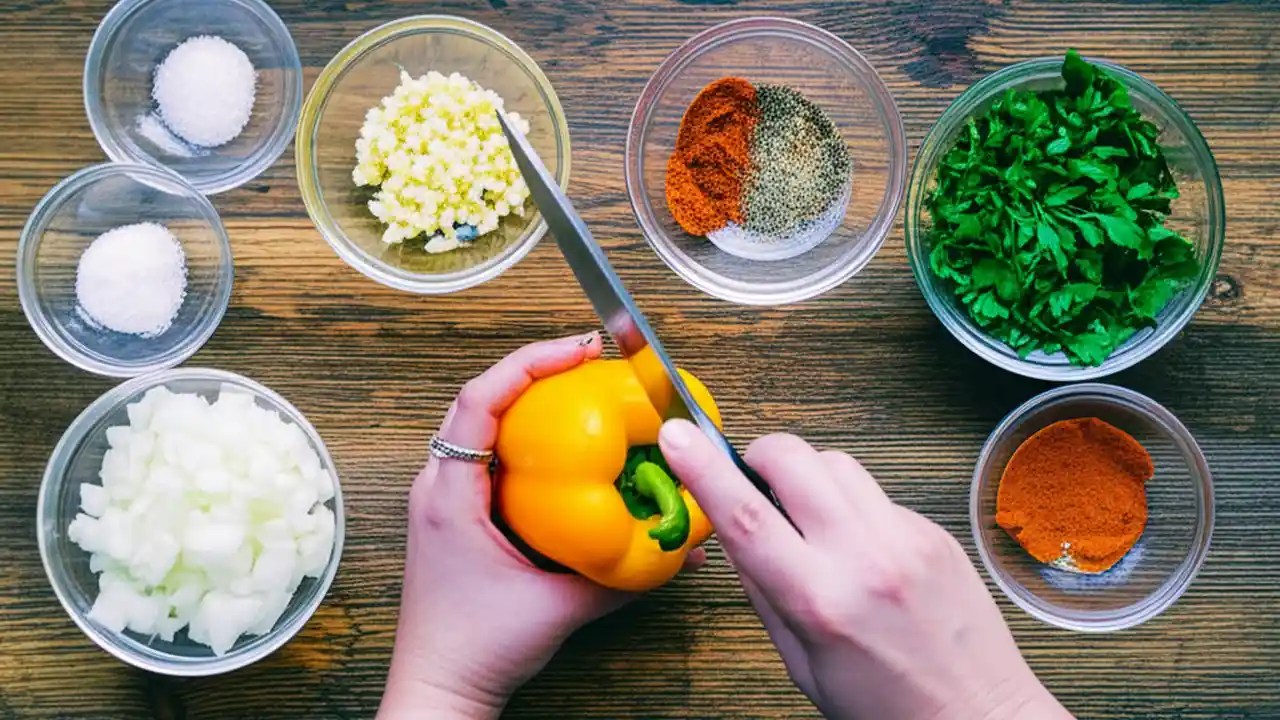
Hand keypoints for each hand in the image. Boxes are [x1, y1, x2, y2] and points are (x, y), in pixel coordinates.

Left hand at [379, 333, 631, 718]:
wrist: (439, 688)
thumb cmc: (476, 650)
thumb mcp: (559, 607)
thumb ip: (621, 576)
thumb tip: (677, 551)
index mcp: (449, 498)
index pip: (479, 402)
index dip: (529, 364)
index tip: (580, 350)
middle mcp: (438, 488)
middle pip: (479, 399)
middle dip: (534, 368)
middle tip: (589, 357)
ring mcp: (443, 499)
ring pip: (480, 423)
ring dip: (526, 397)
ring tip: (577, 383)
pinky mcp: (456, 513)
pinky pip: (487, 454)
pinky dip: (523, 434)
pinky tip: (560, 441)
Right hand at [658, 421, 1073, 719]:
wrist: (979, 717)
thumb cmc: (889, 708)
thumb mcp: (802, 665)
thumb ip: (763, 593)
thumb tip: (735, 535)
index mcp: (821, 601)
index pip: (745, 516)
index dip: (703, 469)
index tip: (677, 437)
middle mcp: (867, 559)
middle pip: (793, 460)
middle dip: (759, 455)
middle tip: (752, 480)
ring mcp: (907, 538)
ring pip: (836, 462)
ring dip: (807, 476)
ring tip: (810, 520)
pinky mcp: (933, 532)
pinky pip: (875, 493)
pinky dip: (851, 506)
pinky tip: (858, 547)